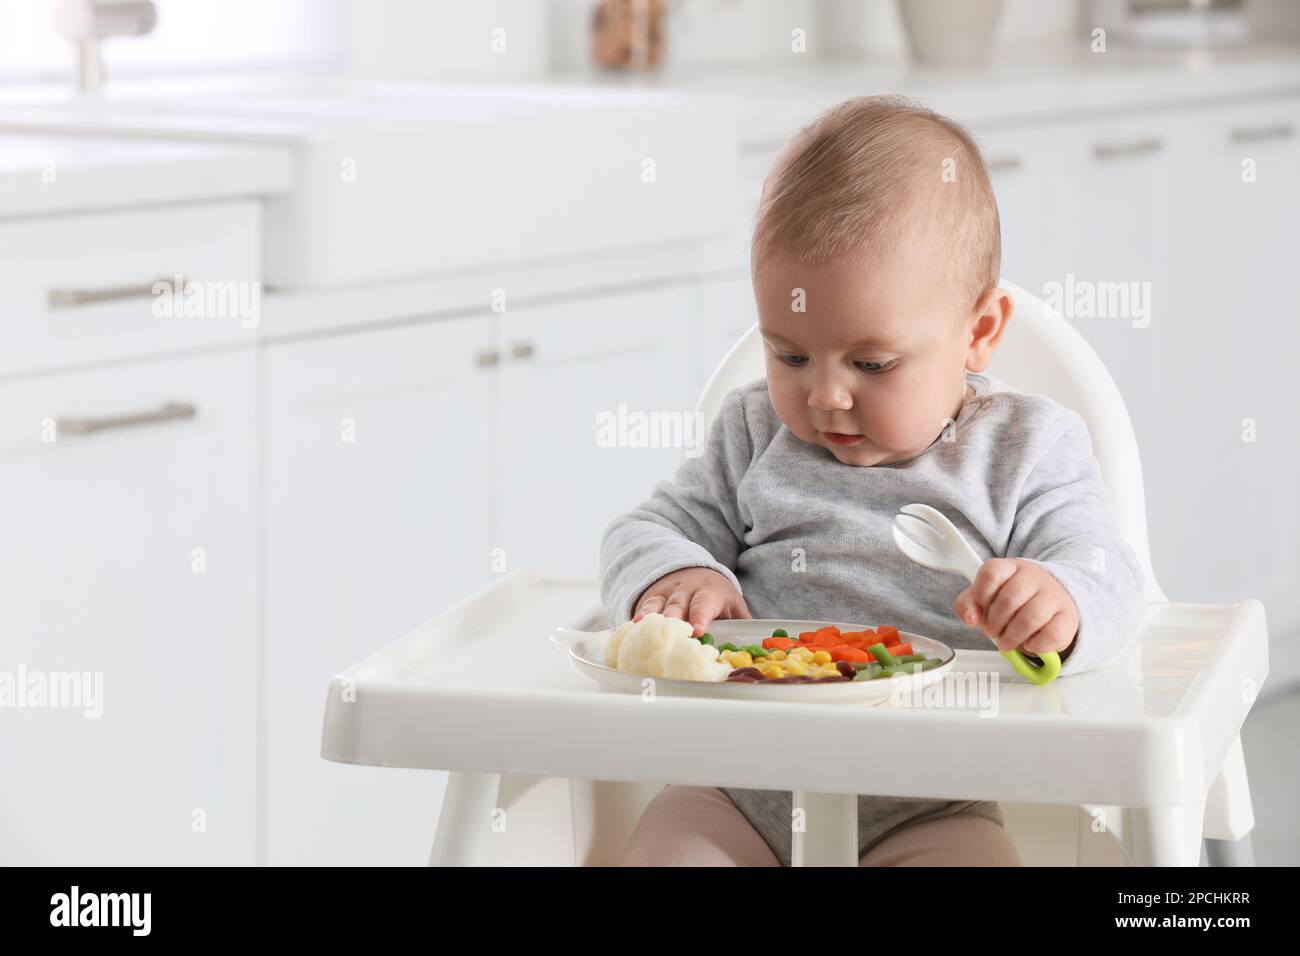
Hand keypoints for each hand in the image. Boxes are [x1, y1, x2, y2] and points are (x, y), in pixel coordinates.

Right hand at [632, 567, 750, 636]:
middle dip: (673, 619)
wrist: (692, 570)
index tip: (697, 631)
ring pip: (656, 605)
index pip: (704, 604)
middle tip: (670, 633)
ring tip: (641, 626)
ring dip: (649, 616)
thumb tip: (755, 647)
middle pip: (677, 606)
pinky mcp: (651, 597)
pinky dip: (637, 618)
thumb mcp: (732, 603)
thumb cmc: (715, 595)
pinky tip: (629, 628)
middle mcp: (685, 590)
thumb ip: (741, 622)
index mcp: (709, 592)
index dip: (700, 617)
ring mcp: (666, 593)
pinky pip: (643, 607)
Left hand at [953, 558, 1078, 658]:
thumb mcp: (987, 596)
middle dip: (994, 623)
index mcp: (1010, 567)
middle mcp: (1034, 577)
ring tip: (1006, 643)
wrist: (1054, 601)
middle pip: (1008, 600)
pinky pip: (1051, 635)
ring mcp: (1054, 595)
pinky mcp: (1068, 617)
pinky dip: (1035, 645)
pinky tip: (1028, 644)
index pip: (991, 572)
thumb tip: (970, 618)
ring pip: (1030, 618)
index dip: (980, 595)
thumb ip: (969, 604)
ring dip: (1012, 637)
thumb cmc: (1015, 600)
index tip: (981, 608)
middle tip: (991, 632)